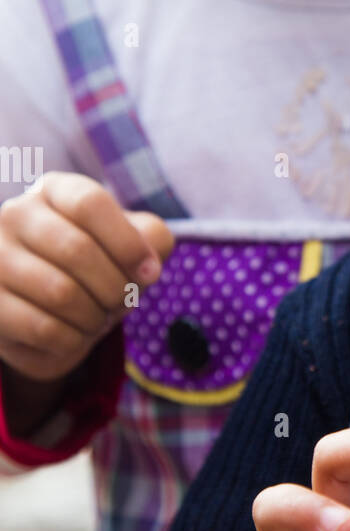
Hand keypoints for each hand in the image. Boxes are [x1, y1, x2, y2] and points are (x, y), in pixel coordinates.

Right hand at [0, 172, 173, 381]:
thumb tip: (148, 264)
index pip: (90, 204)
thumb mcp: (132, 245)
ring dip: (95, 316)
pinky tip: (74, 334)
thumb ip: (152, 239)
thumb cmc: (98, 269)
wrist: (51, 312)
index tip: (150, 273)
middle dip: (114, 287)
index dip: (127, 243)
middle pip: (77, 250)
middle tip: (121, 301)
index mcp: (54, 191)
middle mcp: (16, 215)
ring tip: (98, 317)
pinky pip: (44, 328)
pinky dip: (73, 340)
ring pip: (61, 293)